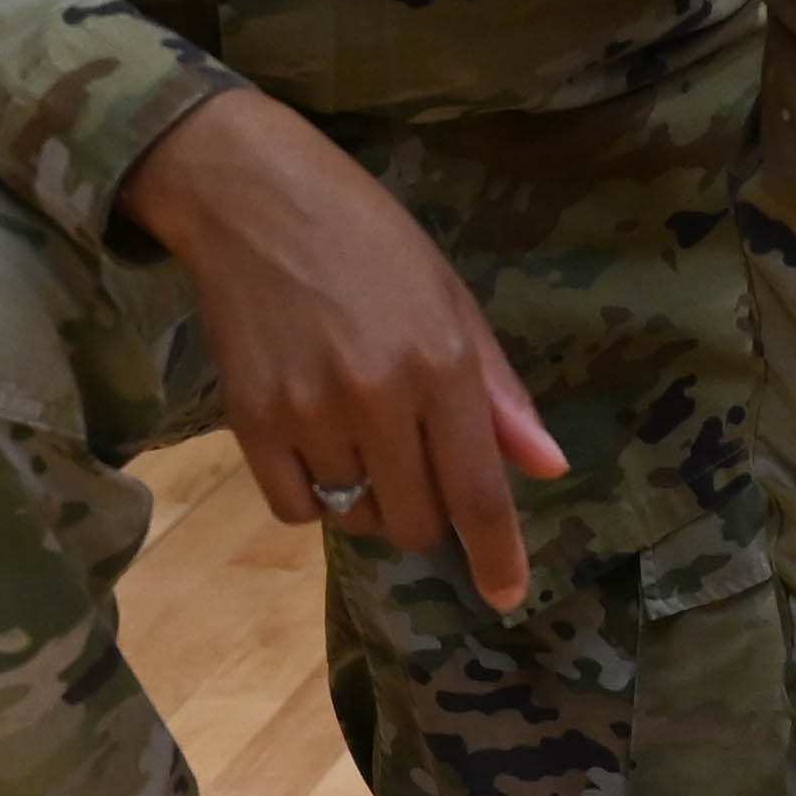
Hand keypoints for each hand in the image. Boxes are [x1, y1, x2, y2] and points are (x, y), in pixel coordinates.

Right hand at [118, 86, 567, 610]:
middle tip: (418, 468)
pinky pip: (296, 508)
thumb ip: (498, 393)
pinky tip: (318, 445)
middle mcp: (378, 398)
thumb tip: (547, 467)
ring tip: (363, 437)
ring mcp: (308, 413)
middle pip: (417, 521)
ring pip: (357, 517)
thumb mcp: (452, 300)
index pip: (478, 492)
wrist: (251, 197)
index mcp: (441, 365)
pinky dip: (315, 496)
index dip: (497, 555)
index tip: (507, 598)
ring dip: (372, 500)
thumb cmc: (369, 238)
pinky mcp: (248, 421)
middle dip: (430, 517)